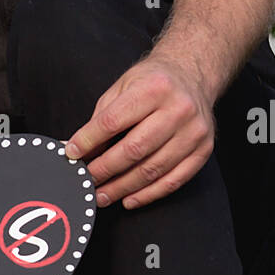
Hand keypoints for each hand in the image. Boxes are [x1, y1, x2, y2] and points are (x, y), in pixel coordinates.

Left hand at [65, 51, 215, 209]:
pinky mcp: (203, 149)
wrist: (192, 75)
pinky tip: (129, 198)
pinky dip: (148, 194)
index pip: (113, 122)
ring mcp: (194, 131)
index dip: (88, 141)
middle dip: (104, 170)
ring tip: (102, 195)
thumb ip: (100, 119)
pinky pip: (174, 180)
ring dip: (122, 188)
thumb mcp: (122, 88)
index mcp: (154, 88)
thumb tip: (76, 149)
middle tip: (87, 182)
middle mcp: (178, 109)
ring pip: (152, 170)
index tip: (72, 153)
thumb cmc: (153, 83)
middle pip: (134, 150)